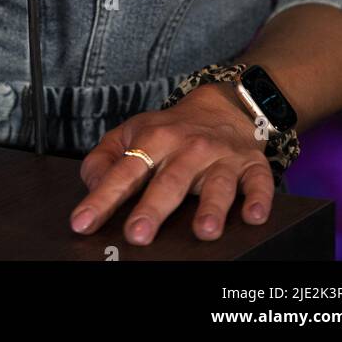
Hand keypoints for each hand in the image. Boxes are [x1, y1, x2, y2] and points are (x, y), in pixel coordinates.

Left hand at [69, 82, 274, 244]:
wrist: (222, 105)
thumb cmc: (170, 131)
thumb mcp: (131, 134)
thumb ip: (105, 159)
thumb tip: (93, 186)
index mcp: (153, 139)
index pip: (124, 171)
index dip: (102, 197)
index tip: (82, 223)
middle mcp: (187, 149)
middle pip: (169, 181)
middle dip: (153, 208)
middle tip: (137, 235)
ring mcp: (221, 158)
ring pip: (217, 184)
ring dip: (211, 207)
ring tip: (204, 231)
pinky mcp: (251, 166)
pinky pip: (259, 183)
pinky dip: (259, 199)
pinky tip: (254, 216)